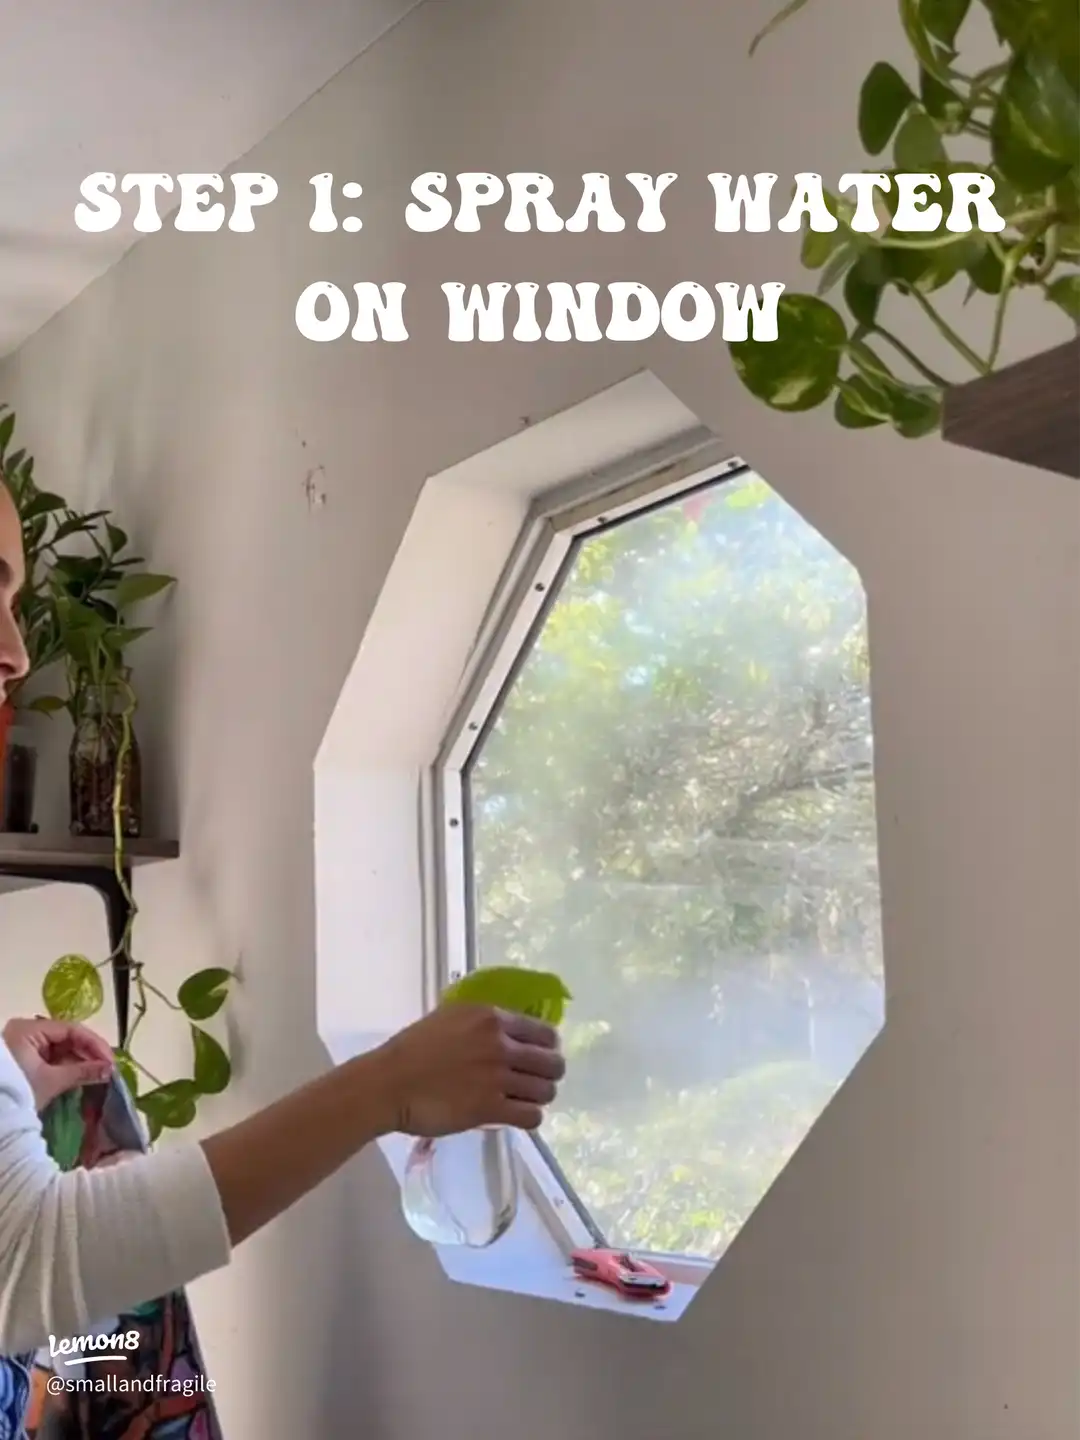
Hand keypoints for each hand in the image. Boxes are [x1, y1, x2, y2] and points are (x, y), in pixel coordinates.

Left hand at [2, 1017, 113, 1111]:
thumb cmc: (19, 1092)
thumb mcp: (51, 1081)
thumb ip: (83, 1071)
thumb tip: (110, 1070)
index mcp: (29, 1029)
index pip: (70, 1029)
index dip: (94, 1044)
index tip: (110, 1060)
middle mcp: (27, 1032)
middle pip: (67, 1037)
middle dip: (89, 1053)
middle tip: (108, 1068)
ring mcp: (26, 1046)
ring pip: (62, 1048)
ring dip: (81, 1060)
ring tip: (100, 1073)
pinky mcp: (26, 1060)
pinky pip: (54, 1058)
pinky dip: (69, 1066)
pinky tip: (85, 1074)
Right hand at [375, 1004, 565, 1136]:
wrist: (389, 1083)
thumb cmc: (412, 1049)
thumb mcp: (450, 1018)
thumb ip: (480, 1022)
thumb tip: (503, 1028)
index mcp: (491, 1018)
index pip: (544, 1032)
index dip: (549, 1047)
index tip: (542, 1056)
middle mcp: (500, 1045)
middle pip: (552, 1063)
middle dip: (549, 1074)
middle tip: (537, 1081)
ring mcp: (497, 1078)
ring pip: (545, 1091)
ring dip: (539, 1097)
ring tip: (525, 1100)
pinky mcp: (490, 1108)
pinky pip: (530, 1116)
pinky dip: (529, 1118)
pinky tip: (518, 1116)